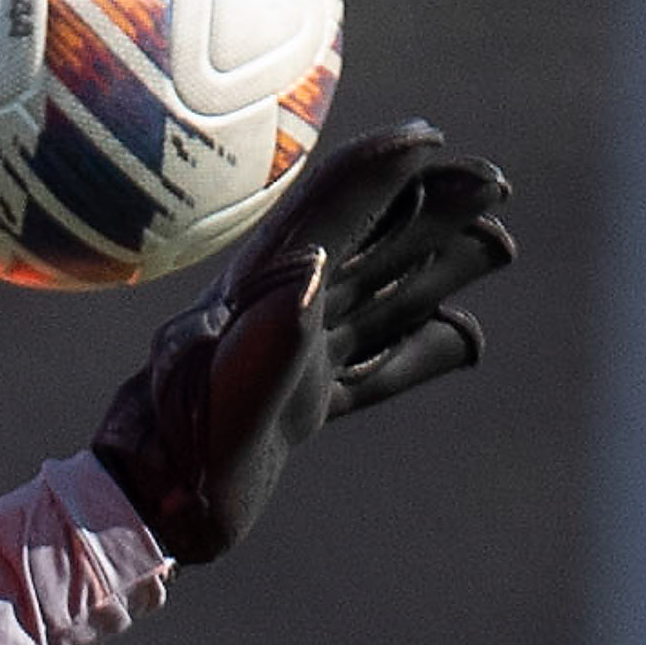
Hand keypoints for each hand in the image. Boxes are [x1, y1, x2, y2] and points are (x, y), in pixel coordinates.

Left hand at [88, 123, 514, 565]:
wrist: (148, 506)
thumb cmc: (171, 445)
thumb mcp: (212, 383)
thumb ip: (271, 332)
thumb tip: (321, 267)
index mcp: (261, 293)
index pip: (330, 213)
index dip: (378, 169)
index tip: (429, 137)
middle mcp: (284, 313)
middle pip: (372, 244)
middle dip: (431, 208)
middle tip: (494, 184)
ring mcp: (298, 359)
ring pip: (385, 298)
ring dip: (440, 269)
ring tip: (498, 242)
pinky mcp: (304, 406)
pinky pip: (379, 369)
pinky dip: (425, 350)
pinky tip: (466, 336)